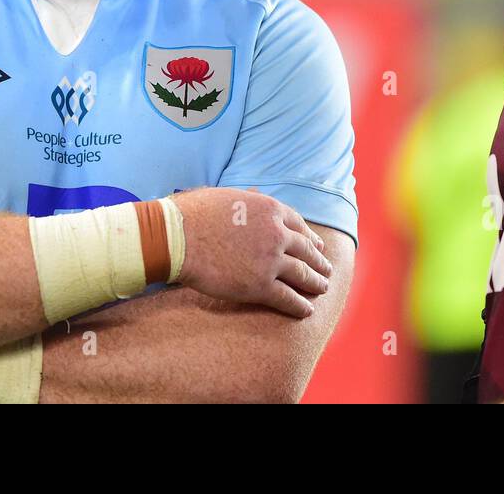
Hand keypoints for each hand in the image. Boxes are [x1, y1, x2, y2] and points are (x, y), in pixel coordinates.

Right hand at [172, 188, 331, 317]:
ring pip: (303, 274)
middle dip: (319, 261)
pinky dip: (299, 306)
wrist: (176, 237)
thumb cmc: (193, 214)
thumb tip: (254, 192)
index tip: (317, 246)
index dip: (311, 238)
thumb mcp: (227, 196)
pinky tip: (306, 311)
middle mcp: (277, 233)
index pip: (299, 226)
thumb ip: (247, 198)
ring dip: (315, 283)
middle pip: (306, 250)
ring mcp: (271, 260)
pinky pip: (287, 298)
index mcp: (270, 209)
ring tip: (322, 288)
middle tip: (326, 269)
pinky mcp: (260, 286)